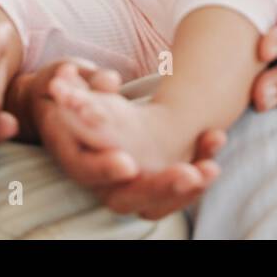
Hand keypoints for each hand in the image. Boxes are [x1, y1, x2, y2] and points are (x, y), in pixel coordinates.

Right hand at [29, 61, 225, 219]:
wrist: (62, 101)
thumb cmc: (61, 85)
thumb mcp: (64, 75)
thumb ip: (83, 81)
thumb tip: (107, 81)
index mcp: (70, 149)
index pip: (83, 170)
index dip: (104, 170)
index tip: (129, 164)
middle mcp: (94, 175)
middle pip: (123, 198)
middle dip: (158, 188)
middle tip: (188, 173)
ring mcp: (119, 182)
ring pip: (152, 201)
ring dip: (185, 189)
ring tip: (211, 168)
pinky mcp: (143, 177)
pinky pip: (170, 190)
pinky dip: (195, 175)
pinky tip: (215, 142)